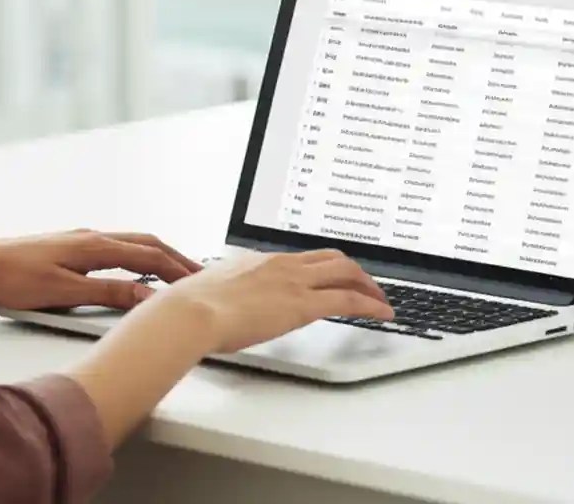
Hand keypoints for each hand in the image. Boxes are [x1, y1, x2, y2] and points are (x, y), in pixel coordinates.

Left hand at [0, 230, 201, 310]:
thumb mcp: (66, 293)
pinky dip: (138, 257)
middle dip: (176, 259)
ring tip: (175, 273)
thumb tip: (149, 299)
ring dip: (158, 256)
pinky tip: (136, 270)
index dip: (178, 272)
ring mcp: (81, 240)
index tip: (199, 285)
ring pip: (132, 243)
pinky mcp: (70, 248)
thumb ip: (110, 294)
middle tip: (198, 276)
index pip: (151, 257)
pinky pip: (116, 248)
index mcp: (96, 247)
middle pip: (147, 244)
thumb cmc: (14, 280)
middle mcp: (93, 237)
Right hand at [155, 249, 393, 352]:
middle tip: (366, 286)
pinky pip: (349, 300)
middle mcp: (281, 264)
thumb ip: (222, 296)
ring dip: (367, 286)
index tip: (330, 279)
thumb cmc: (191, 307)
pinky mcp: (303, 304)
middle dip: (354, 272)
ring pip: (346, 272)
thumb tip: (214, 305)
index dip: (323, 268)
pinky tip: (383, 314)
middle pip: (331, 258)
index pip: (303, 259)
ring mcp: (294, 281)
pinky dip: (371, 305)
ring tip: (379, 301)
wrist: (192, 312)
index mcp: (260, 261)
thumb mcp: (209, 293)